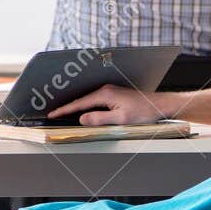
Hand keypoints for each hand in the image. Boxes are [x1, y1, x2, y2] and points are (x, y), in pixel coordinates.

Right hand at [48, 83, 165, 124]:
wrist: (159, 105)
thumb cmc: (143, 112)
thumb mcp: (120, 119)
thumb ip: (100, 119)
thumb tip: (82, 119)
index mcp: (105, 95)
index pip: (79, 104)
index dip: (64, 110)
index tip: (52, 114)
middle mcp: (105, 90)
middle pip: (81, 101)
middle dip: (66, 108)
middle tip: (52, 116)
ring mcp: (110, 92)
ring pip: (88, 101)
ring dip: (76, 108)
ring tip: (62, 114)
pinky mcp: (114, 95)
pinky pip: (95, 101)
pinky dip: (86, 107)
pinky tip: (83, 112)